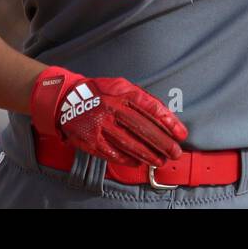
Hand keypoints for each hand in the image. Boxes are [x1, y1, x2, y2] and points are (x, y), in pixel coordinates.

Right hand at [30, 66, 187, 168]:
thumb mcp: (120, 86)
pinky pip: (114, 153)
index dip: (168, 122)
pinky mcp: (92, 141)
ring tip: (161, 161)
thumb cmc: (99, 93)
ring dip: (149, 155)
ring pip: (130, 144)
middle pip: (143, 129)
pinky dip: (129, 159)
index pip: (151, 108)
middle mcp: (112, 108)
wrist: (66, 100)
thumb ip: (140, 98)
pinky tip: (139, 162)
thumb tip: (164, 115)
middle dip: (163, 143)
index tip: (181, 133)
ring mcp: (101, 126)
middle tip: (176, 152)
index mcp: (122, 93)